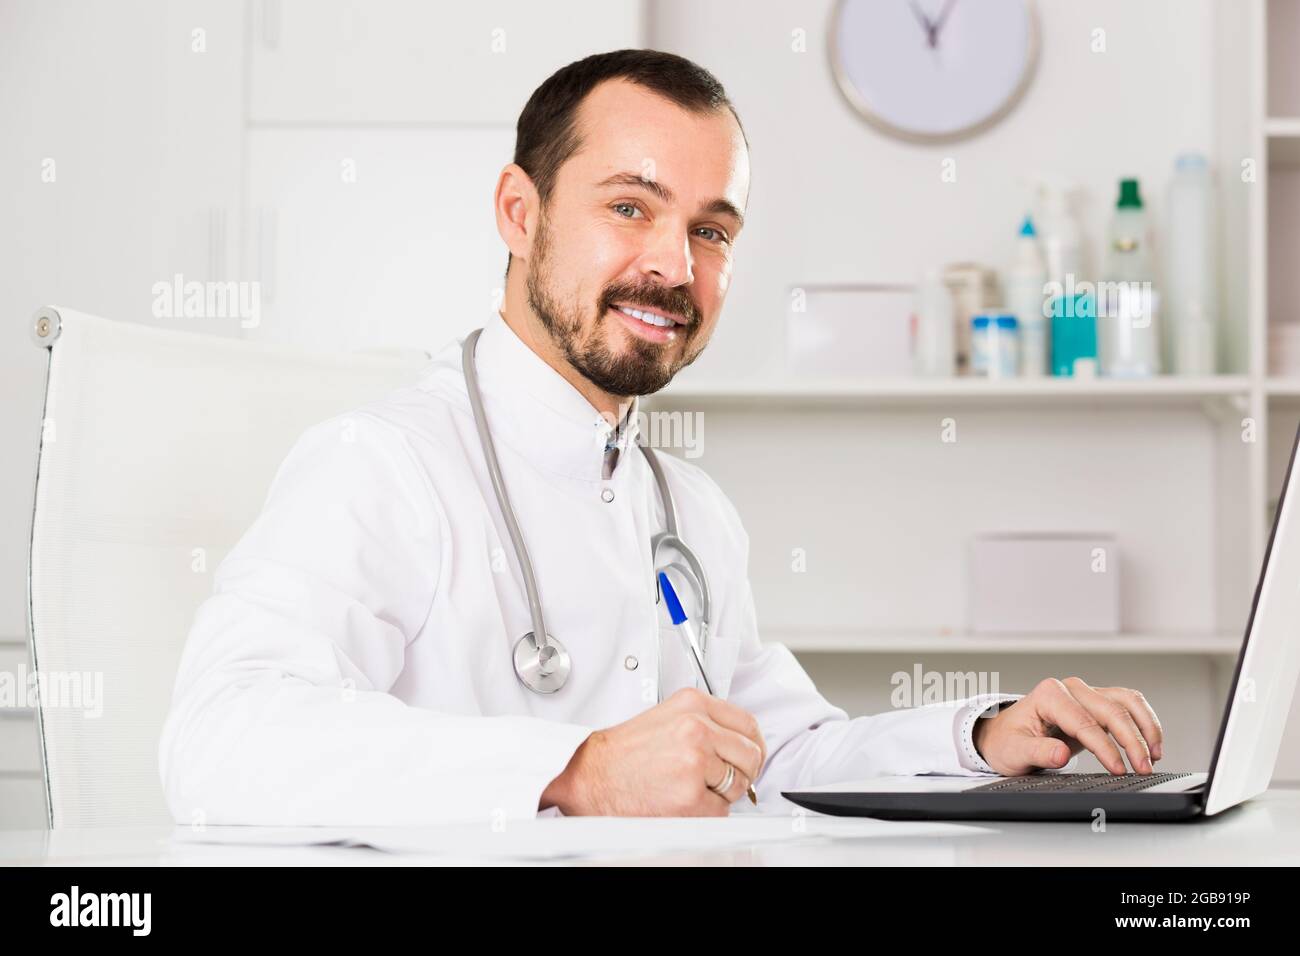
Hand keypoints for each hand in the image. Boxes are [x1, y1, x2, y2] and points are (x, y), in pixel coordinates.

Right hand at [540, 687, 766, 815]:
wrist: (592, 775)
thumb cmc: (624, 752)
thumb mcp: (668, 717)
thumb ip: (706, 722)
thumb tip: (740, 742)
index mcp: (693, 704)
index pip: (748, 723)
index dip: (753, 745)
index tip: (750, 756)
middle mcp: (697, 729)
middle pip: (751, 754)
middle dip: (743, 772)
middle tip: (725, 779)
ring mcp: (695, 762)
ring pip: (739, 784)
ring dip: (723, 793)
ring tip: (693, 788)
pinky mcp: (691, 796)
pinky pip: (721, 811)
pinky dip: (707, 813)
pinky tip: (682, 801)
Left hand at [972, 677, 1164, 775]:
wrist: (1006, 736)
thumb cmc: (1008, 742)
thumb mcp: (1014, 752)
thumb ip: (1037, 752)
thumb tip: (1060, 754)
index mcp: (1048, 695)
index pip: (1085, 722)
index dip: (1105, 747)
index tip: (1118, 769)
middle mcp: (1070, 688)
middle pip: (1112, 710)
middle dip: (1132, 741)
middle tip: (1143, 768)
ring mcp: (1085, 693)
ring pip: (1127, 703)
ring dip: (1146, 729)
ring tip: (1154, 757)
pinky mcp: (1097, 703)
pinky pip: (1129, 706)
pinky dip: (1145, 723)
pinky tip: (1152, 746)